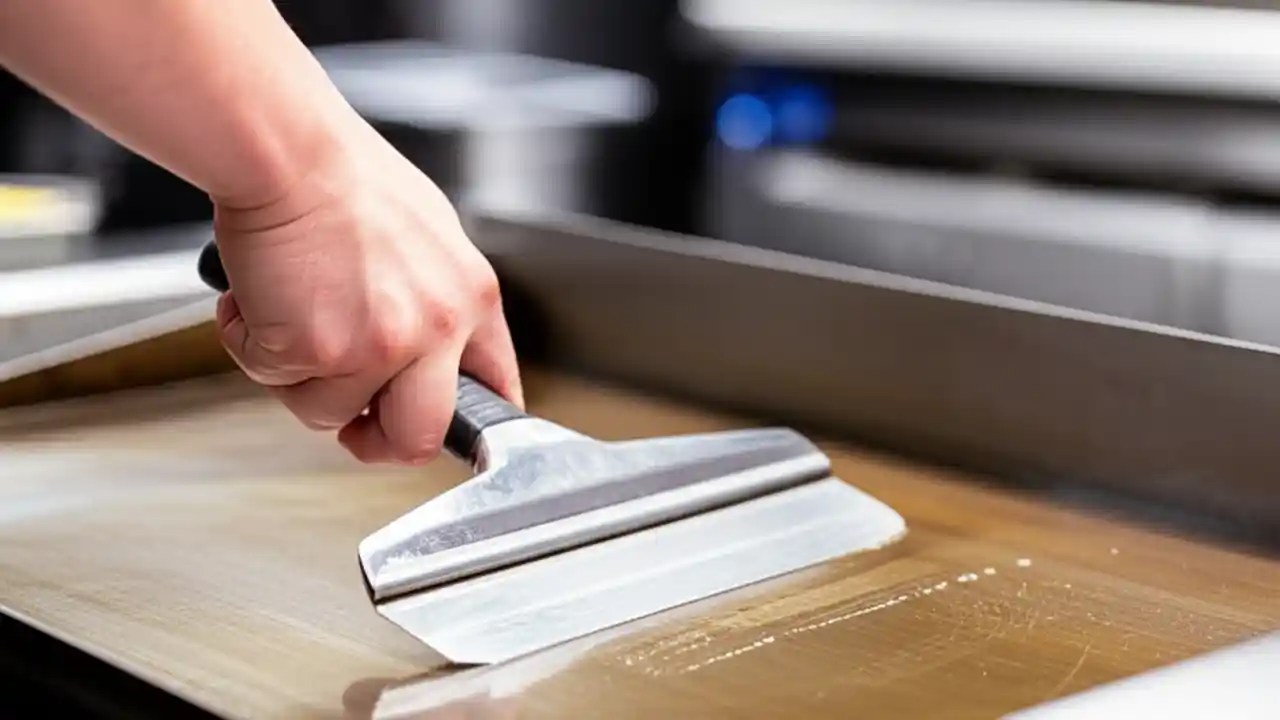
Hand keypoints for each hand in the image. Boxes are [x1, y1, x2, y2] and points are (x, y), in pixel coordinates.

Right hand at [211, 120, 523, 464]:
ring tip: (287, 311)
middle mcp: (436, 328)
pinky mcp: (317, 349)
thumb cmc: (345, 179)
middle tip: (352, 424)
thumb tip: (434, 353)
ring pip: (329, 413)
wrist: (289, 150)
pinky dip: (253, 347)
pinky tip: (258, 297)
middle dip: (378, 442)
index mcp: (471, 299)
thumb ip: (438, 302)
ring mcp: (379, 345)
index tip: (446, 435)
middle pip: (418, 437)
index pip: (494, 387)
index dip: (464, 423)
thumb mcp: (430, 238)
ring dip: (296, 376)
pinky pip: (275, 382)